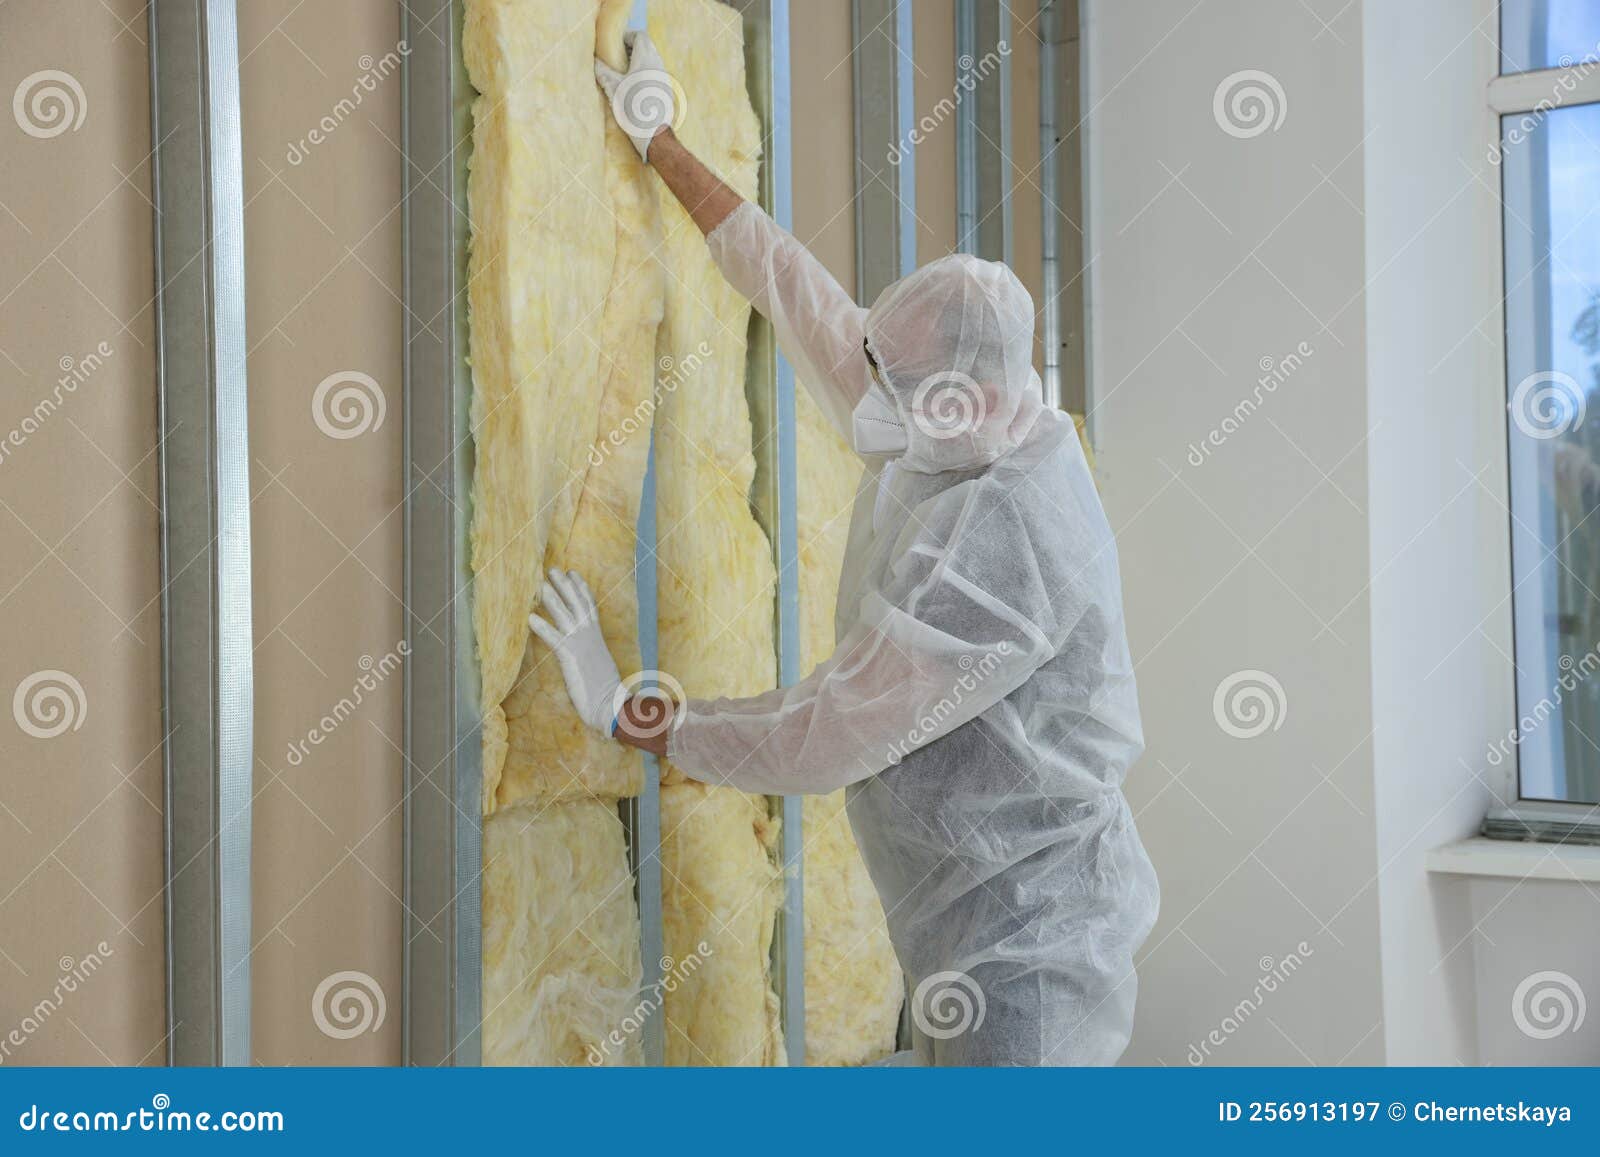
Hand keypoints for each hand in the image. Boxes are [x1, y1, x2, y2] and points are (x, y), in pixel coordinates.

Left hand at [527, 569, 622, 735]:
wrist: (612, 705)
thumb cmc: (606, 692)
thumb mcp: (600, 666)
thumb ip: (591, 655)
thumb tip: (585, 653)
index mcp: (597, 637)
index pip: (589, 607)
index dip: (581, 589)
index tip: (574, 574)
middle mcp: (589, 636)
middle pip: (577, 603)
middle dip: (565, 585)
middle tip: (553, 569)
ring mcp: (580, 644)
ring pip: (564, 614)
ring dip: (552, 597)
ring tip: (541, 583)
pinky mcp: (571, 656)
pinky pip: (554, 638)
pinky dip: (542, 627)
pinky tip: (530, 617)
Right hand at [594, 31, 675, 161]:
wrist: (654, 134)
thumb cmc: (633, 109)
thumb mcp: (613, 88)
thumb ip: (603, 72)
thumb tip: (594, 62)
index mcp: (645, 59)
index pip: (639, 36)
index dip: (627, 37)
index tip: (616, 44)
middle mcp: (658, 65)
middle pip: (646, 47)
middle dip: (631, 49)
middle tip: (617, 57)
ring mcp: (663, 78)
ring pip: (651, 61)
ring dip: (638, 62)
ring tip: (624, 73)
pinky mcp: (665, 91)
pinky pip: (655, 75)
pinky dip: (644, 74)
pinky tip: (634, 88)